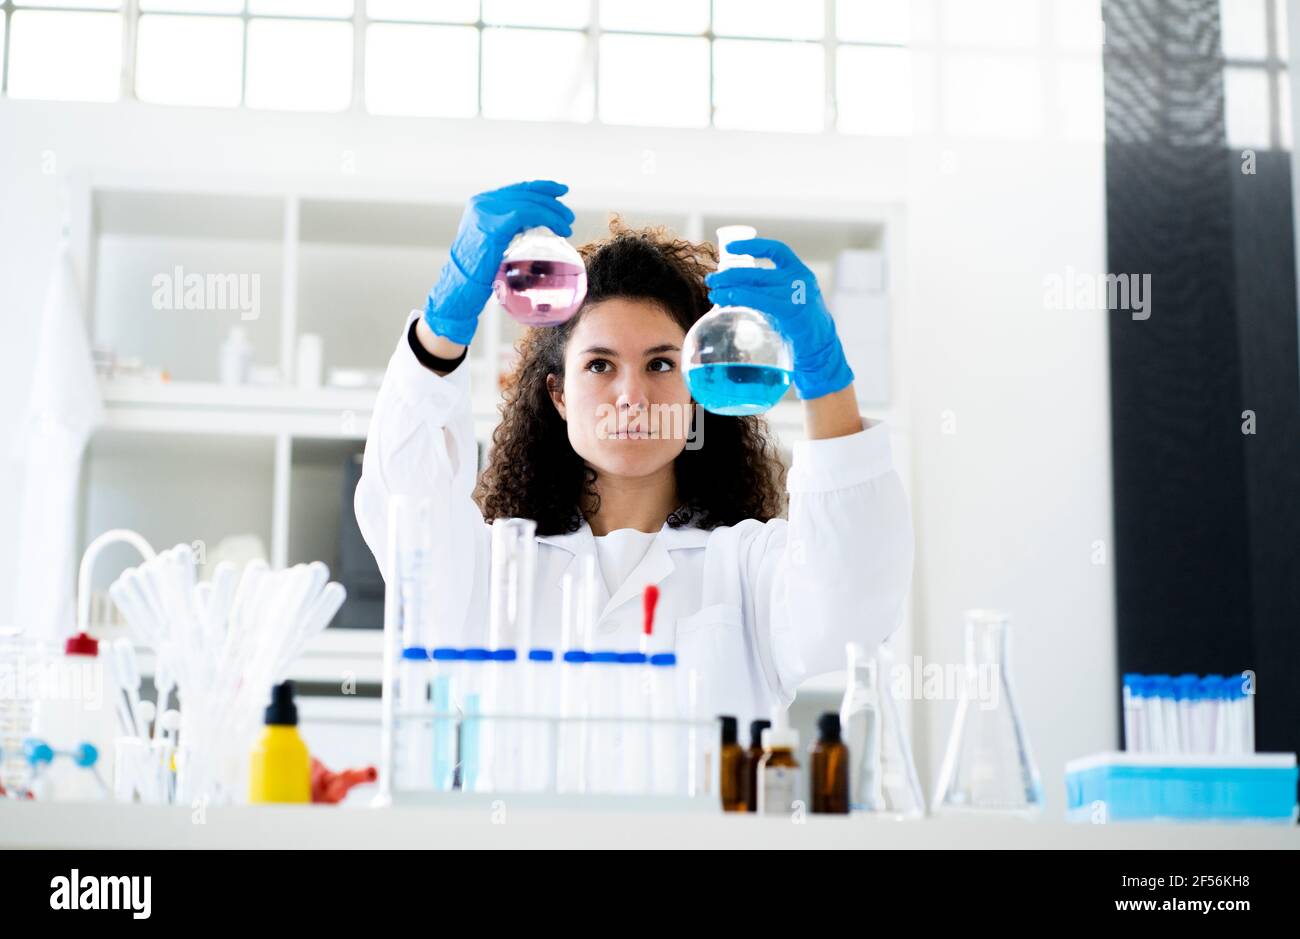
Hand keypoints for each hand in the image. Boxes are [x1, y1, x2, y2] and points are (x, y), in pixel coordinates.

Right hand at [424, 180, 574, 344]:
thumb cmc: (478, 273)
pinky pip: (526, 214)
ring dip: (553, 213)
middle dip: (552, 201)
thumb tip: (533, 222)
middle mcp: (482, 203)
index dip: (541, 187)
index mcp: (481, 203)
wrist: (460, 288)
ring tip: (567, 225)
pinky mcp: (492, 226)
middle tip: (569, 216)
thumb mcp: (494, 241)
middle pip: (525, 194)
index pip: (516, 189)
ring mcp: (485, 213)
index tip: (561, 191)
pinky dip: (546, 219)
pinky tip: (558, 229)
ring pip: (529, 203)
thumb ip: (508, 227)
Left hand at [705, 238, 853, 399]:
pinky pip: (759, 301)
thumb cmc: (799, 324)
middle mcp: (800, 279)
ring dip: (730, 288)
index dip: (752, 245)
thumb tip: (734, 286)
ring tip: (714, 292)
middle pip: (758, 271)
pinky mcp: (791, 311)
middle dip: (731, 274)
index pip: (776, 250)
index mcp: (800, 271)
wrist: (821, 347)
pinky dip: (739, 298)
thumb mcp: (789, 299)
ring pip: (755, 285)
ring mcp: (797, 294)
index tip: (731, 247)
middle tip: (712, 278)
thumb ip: (769, 290)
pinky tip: (726, 301)